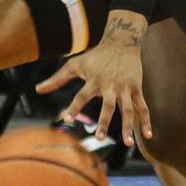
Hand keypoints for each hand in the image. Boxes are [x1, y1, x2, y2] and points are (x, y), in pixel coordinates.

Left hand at [35, 15, 150, 145]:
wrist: (121, 41)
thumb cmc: (95, 56)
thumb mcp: (74, 65)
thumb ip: (57, 79)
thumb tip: (37, 90)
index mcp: (94, 81)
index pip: (81, 96)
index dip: (74, 107)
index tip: (66, 118)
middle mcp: (110, 86)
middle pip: (107, 106)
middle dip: (103, 122)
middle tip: (99, 137)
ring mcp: (125, 88)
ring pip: (127, 110)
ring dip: (128, 126)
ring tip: (128, 143)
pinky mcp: (136, 88)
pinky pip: (143, 107)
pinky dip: (146, 121)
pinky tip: (147, 135)